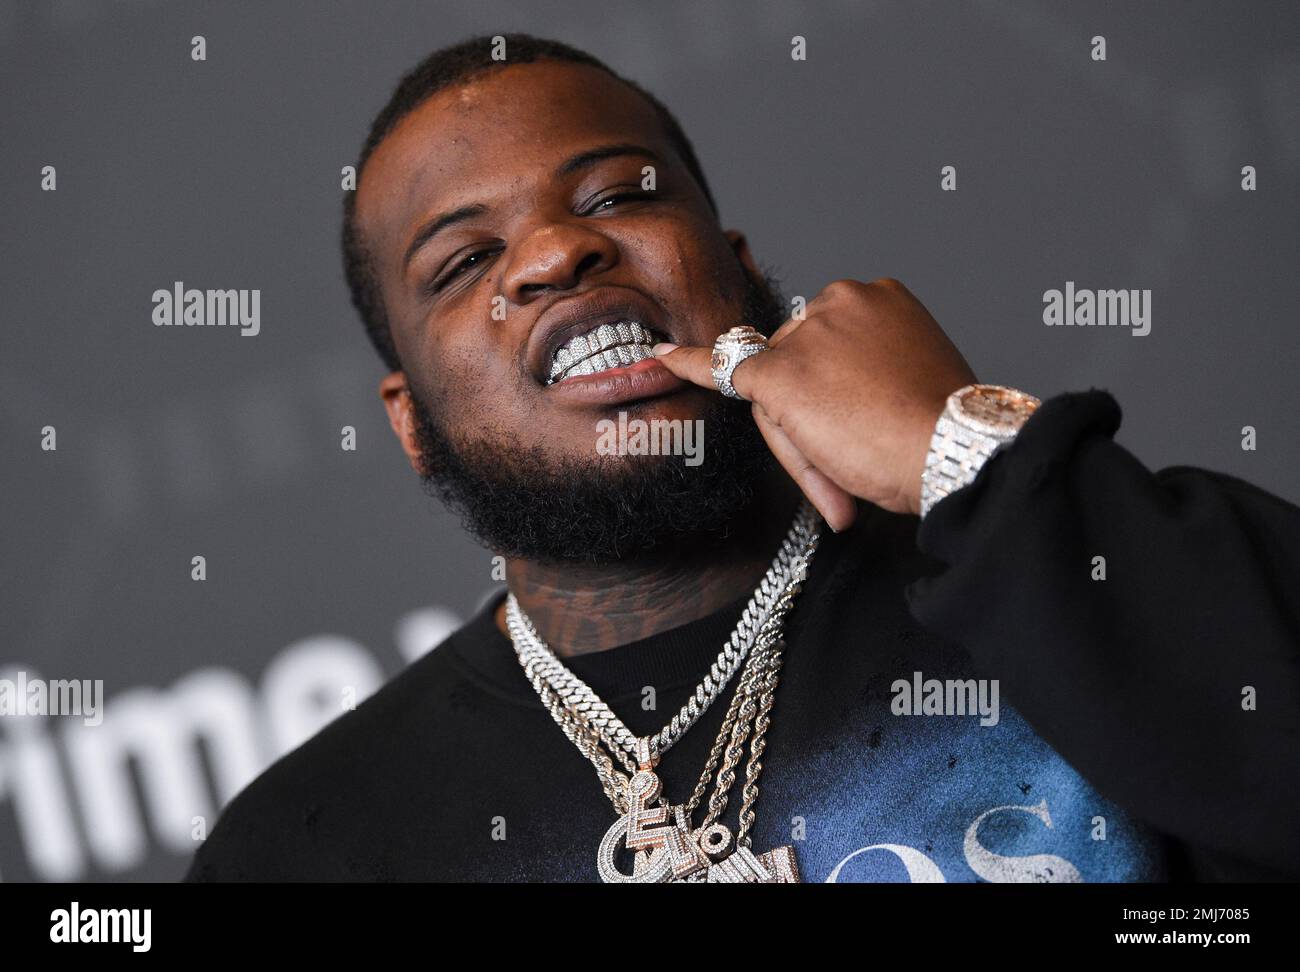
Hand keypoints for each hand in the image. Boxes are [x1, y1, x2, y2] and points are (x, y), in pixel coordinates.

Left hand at [653, 278, 975, 528]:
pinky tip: (660, 357)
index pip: (828, 346)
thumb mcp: (906, 381)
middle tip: (857, 453)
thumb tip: (833, 404)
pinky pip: (723, 370)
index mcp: (879, 299)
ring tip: (851, 460)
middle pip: (796, 363)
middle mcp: (840, 300)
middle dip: (813, 413)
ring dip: (801, 432)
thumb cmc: (939, 428)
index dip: (832, 384)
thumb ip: (864, 377)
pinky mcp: (780, 373)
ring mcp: (807, 335)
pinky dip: (687, 366)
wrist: (949, 447)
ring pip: (776, 385)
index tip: (844, 391)